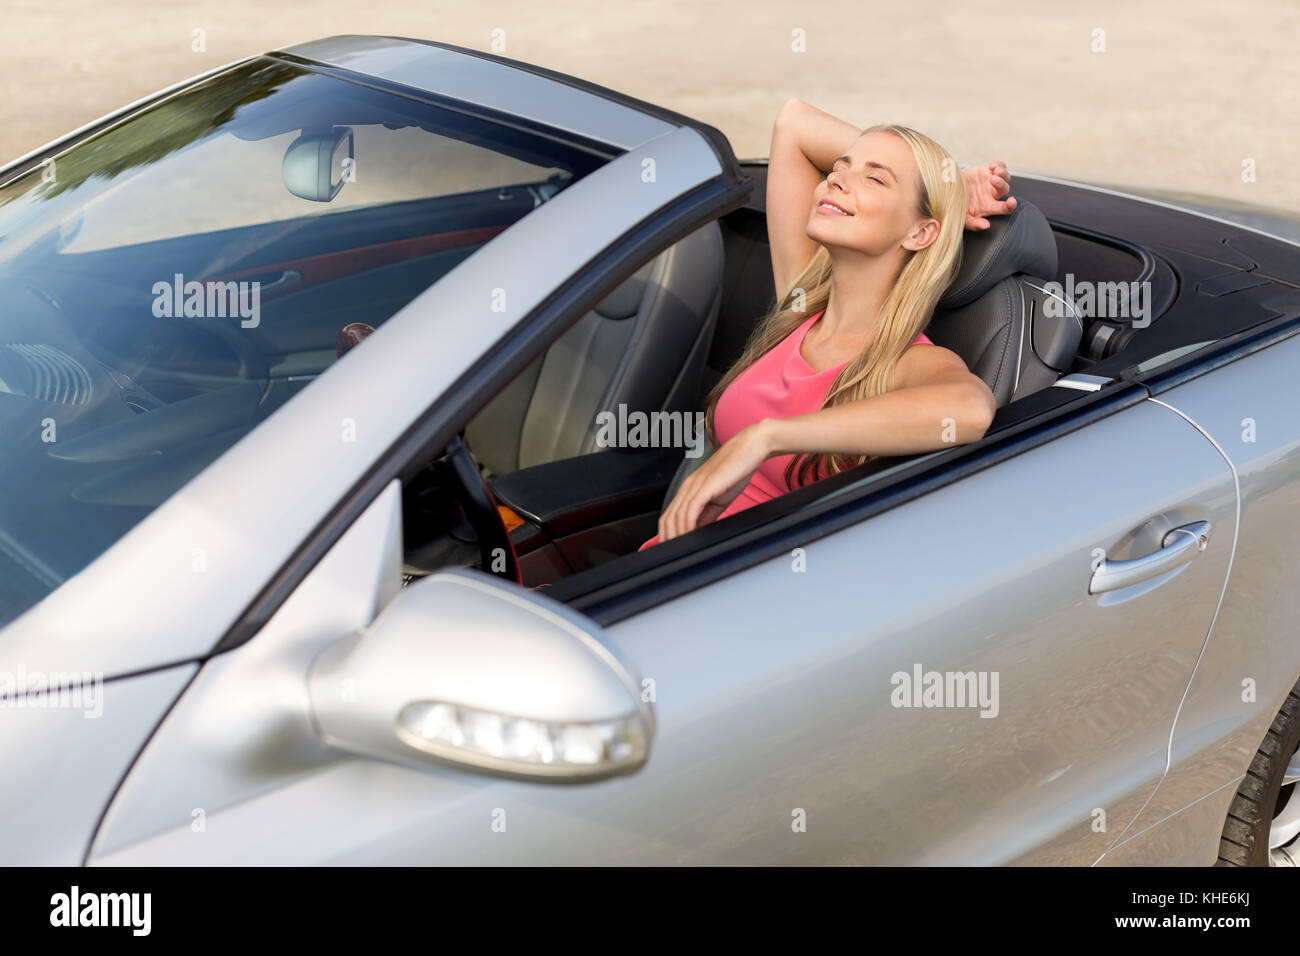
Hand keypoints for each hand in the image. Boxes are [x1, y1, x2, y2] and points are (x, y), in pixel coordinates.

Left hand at [658, 421, 773, 542]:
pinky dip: (688, 524)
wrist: (751, 448)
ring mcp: (695, 484)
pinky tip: (690, 535)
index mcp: (689, 489)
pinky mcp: (706, 485)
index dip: (666, 533)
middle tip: (671, 555)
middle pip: (668, 517)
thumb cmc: (737, 470)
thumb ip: (707, 515)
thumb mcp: (719, 498)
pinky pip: (691, 508)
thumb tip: (698, 531)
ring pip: (677, 515)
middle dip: (667, 538)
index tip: (670, 548)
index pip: (670, 514)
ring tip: (680, 550)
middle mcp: (688, 486)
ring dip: (677, 534)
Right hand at [963, 161, 1016, 229]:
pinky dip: (998, 165)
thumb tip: (986, 226)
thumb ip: (974, 224)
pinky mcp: (987, 171)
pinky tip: (992, 167)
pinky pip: (999, 166)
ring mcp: (991, 181)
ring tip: (995, 171)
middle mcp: (992, 194)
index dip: (1010, 205)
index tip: (1011, 202)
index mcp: (989, 207)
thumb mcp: (963, 219)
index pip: (1005, 208)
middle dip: (1001, 184)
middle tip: (993, 180)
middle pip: (1005, 189)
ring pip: (1005, 177)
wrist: (948, 191)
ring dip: (1002, 173)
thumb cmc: (957, 207)